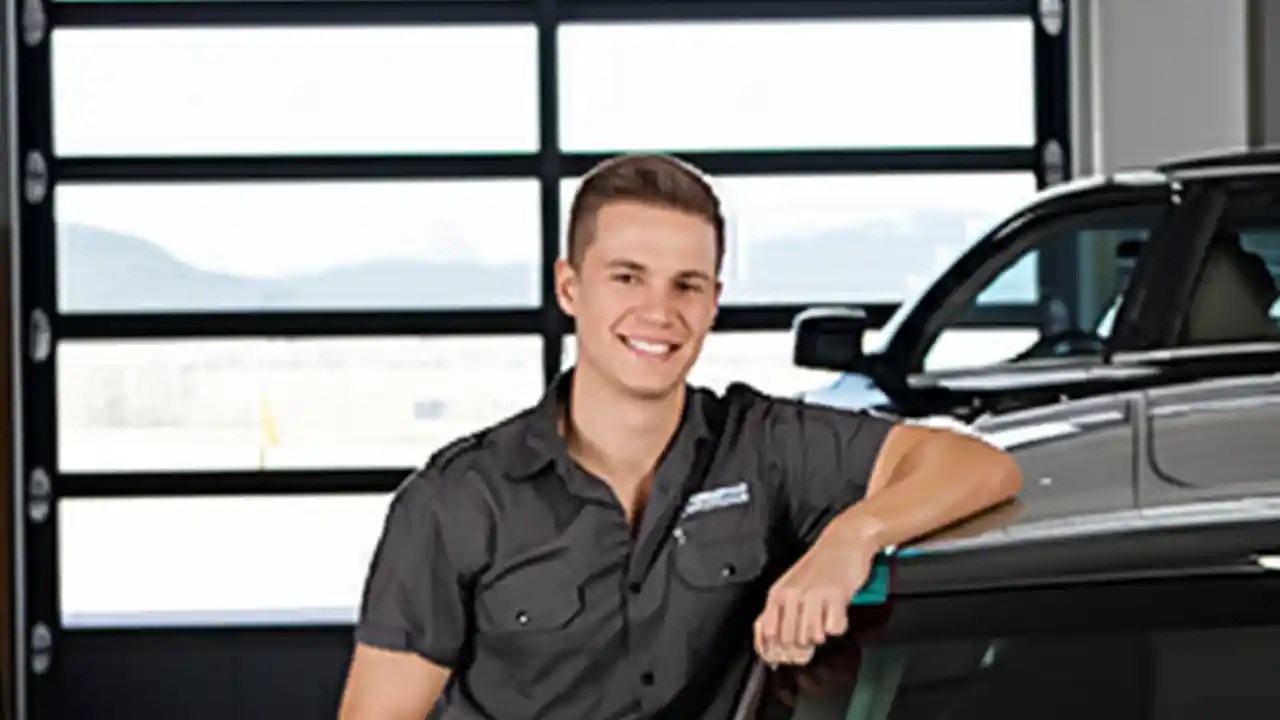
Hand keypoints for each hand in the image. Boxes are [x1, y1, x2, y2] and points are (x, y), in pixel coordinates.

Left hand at [753, 522, 876, 666]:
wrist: (844, 541)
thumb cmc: (819, 567)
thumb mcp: (791, 587)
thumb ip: (781, 613)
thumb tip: (774, 649)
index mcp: (777, 594)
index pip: (768, 634)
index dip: (779, 649)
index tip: (791, 652)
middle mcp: (791, 595)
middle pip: (791, 641)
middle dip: (804, 645)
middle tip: (815, 632)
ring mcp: (813, 595)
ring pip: (813, 637)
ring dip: (822, 634)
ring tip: (826, 617)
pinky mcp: (836, 596)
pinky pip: (835, 629)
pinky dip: (839, 625)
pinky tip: (838, 611)